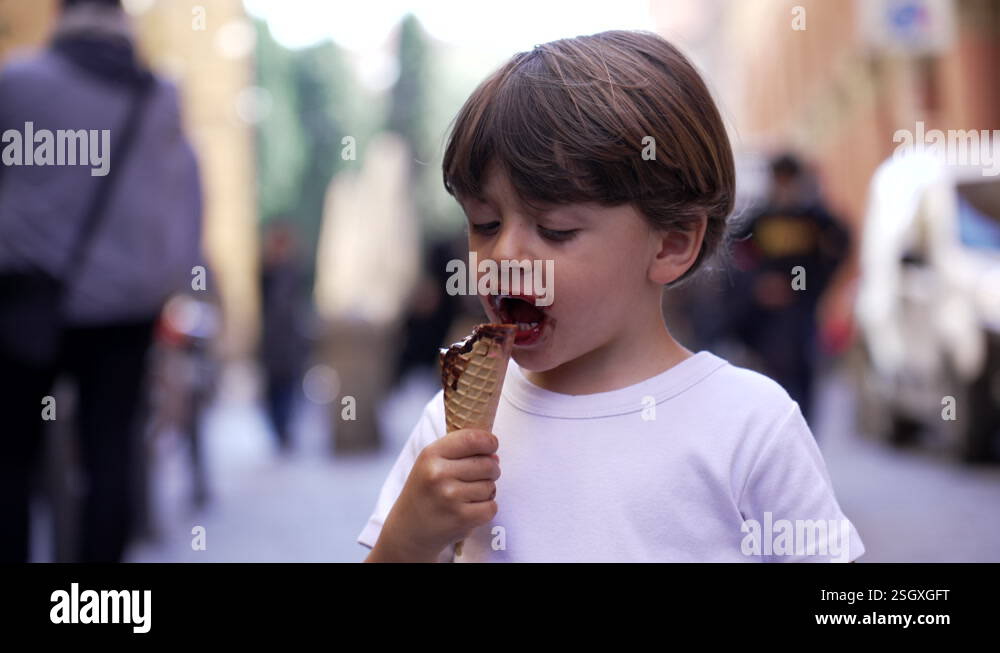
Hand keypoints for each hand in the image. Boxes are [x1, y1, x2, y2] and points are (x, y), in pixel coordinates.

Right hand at [366, 428, 500, 561]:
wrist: (407, 529)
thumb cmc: (425, 491)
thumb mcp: (431, 462)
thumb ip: (461, 451)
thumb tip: (494, 456)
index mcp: (431, 454)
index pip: (472, 439)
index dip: (489, 441)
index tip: (491, 446)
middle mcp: (438, 474)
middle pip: (488, 464)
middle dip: (491, 470)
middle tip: (477, 477)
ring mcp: (449, 497)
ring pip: (490, 486)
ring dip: (486, 492)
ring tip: (467, 496)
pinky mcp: (460, 518)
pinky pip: (491, 507)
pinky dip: (486, 509)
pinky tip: (469, 510)